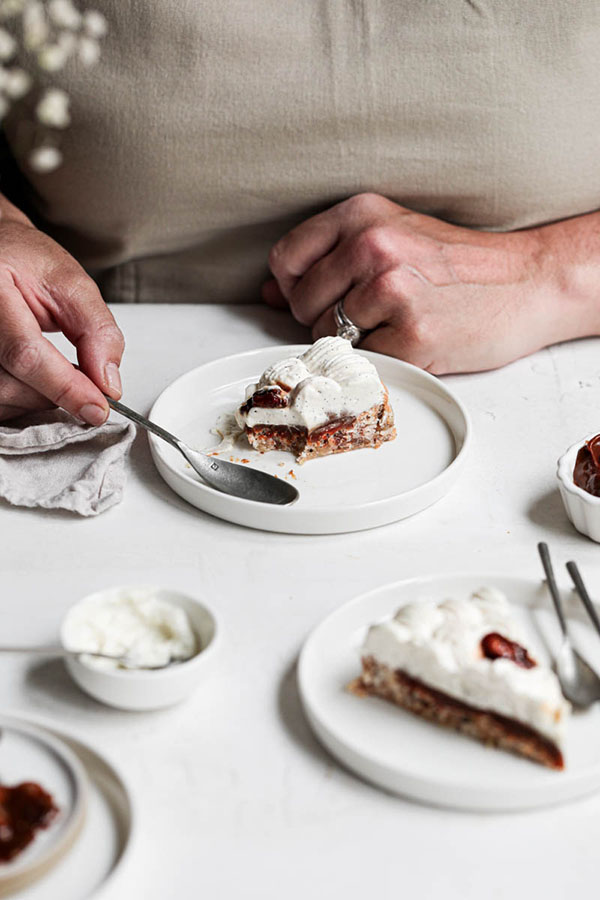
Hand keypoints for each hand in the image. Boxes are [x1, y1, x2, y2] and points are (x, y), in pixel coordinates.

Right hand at [0, 203, 123, 421]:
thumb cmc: (26, 263)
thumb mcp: (72, 284)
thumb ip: (97, 331)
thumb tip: (108, 384)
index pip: (26, 354)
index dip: (66, 387)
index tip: (98, 408)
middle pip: (13, 386)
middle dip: (59, 391)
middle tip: (82, 373)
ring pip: (4, 401)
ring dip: (42, 398)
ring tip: (56, 368)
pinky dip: (25, 401)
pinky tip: (37, 380)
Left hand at [263, 193, 598, 373]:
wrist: (526, 283)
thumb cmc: (459, 264)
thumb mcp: (392, 235)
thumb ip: (326, 258)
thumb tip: (267, 291)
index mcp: (362, 213)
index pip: (285, 260)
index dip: (296, 286)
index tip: (323, 293)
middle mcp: (372, 245)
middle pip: (300, 304)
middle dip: (325, 317)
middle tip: (373, 311)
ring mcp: (390, 291)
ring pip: (327, 337)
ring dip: (355, 341)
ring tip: (397, 322)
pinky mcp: (409, 335)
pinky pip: (361, 361)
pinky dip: (380, 360)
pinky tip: (411, 339)